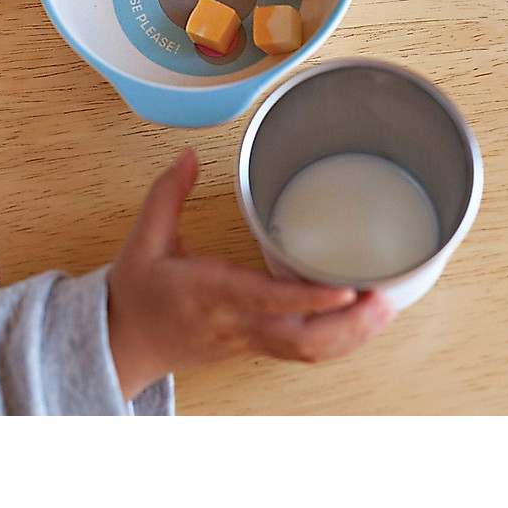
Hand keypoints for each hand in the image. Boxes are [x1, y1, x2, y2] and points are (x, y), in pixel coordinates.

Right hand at [106, 149, 396, 400]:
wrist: (122, 345)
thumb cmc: (136, 297)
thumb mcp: (143, 240)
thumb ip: (168, 194)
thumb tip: (189, 155)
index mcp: (210, 293)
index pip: (266, 299)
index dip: (309, 297)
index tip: (346, 288)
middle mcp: (236, 323)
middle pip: (301, 338)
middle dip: (349, 324)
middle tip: (385, 299)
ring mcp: (249, 341)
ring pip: (307, 351)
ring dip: (351, 335)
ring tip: (385, 307)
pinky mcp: (256, 346)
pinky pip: (303, 350)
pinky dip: (338, 339)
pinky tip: (360, 321)